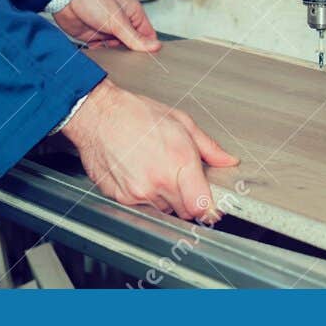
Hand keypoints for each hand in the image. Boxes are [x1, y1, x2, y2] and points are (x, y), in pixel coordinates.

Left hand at [53, 0, 159, 51]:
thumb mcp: (117, 21)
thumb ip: (135, 38)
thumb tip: (156, 47)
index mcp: (133, 14)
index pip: (148, 35)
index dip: (147, 48)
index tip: (145, 61)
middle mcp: (122, 23)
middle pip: (133, 45)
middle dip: (130, 54)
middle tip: (127, 64)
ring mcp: (109, 31)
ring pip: (118, 50)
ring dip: (115, 55)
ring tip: (112, 58)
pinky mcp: (95, 37)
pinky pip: (103, 51)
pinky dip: (102, 55)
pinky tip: (100, 55)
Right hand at [63, 80, 237, 221]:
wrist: (99, 115)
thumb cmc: (136, 114)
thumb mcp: (181, 122)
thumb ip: (209, 147)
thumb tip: (227, 160)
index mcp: (178, 161)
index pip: (201, 206)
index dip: (208, 209)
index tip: (211, 207)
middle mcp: (158, 181)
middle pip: (184, 212)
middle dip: (187, 200)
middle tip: (180, 179)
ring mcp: (137, 192)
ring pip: (163, 210)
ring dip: (165, 198)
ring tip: (156, 170)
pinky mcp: (121, 197)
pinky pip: (141, 206)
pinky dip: (144, 196)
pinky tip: (140, 173)